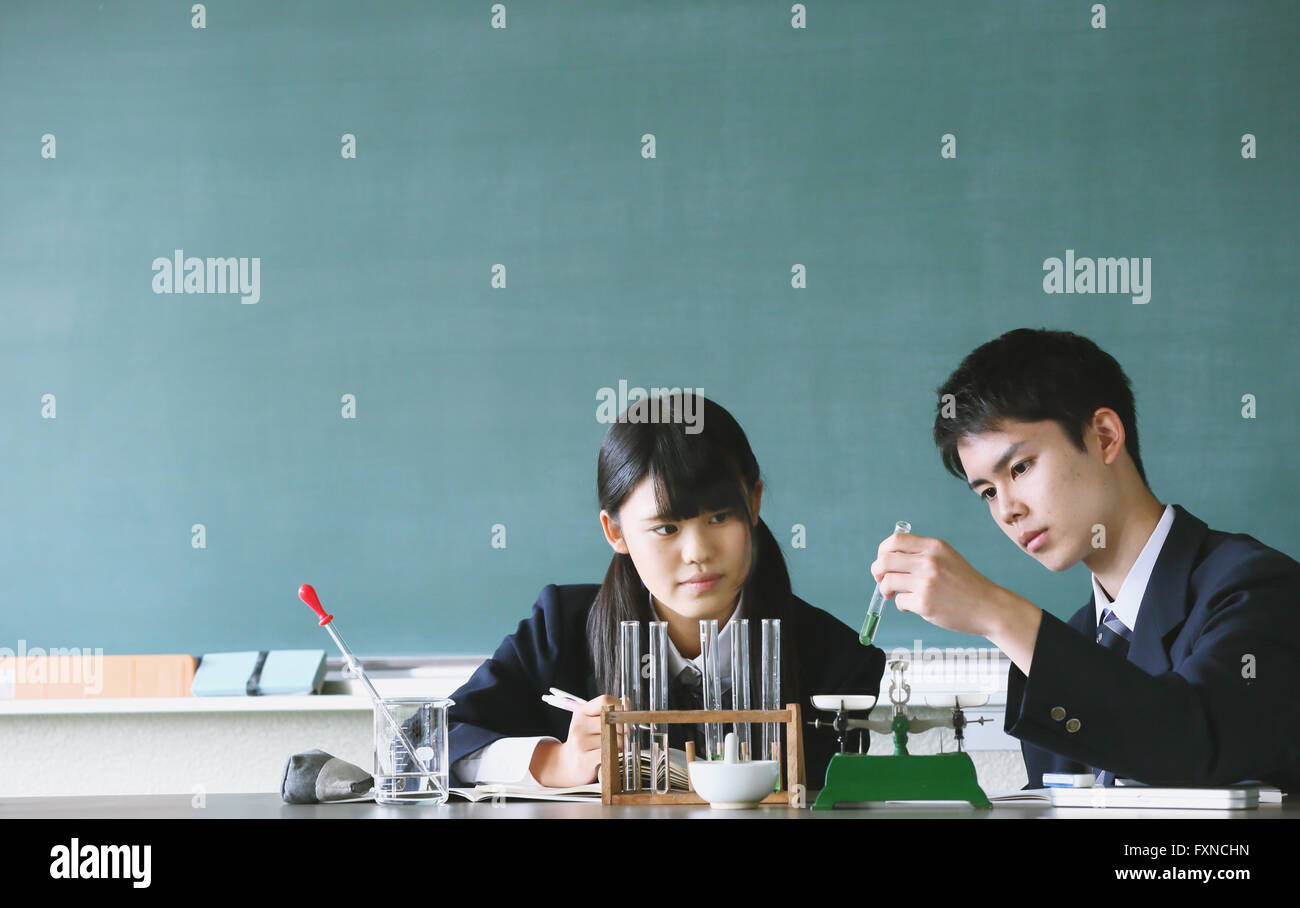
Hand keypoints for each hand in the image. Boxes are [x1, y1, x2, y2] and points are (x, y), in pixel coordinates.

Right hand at [529, 694, 622, 786]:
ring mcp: (580, 743)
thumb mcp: (591, 722)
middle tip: (624, 735)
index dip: (620, 707)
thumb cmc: (585, 741)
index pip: (604, 700)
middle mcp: (579, 725)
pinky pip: (609, 753)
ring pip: (614, 738)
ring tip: (615, 747)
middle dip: (624, 729)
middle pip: (612, 720)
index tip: (627, 715)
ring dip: (621, 744)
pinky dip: (615, 755)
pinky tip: (612, 756)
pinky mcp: (584, 759)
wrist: (567, 765)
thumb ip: (607, 712)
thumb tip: (627, 702)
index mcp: (581, 712)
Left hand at [869, 531, 1007, 637]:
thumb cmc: (965, 584)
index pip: (895, 540)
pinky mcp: (925, 603)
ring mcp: (927, 582)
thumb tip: (887, 558)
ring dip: (886, 590)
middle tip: (880, 580)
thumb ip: (921, 554)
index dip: (882, 551)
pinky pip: (900, 601)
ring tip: (895, 595)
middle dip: (877, 571)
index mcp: (934, 547)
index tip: (882, 561)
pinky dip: (902, 605)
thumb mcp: (946, 558)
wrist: (988, 607)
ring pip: (888, 581)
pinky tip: (914, 606)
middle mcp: (929, 561)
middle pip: (885, 560)